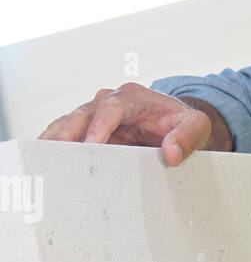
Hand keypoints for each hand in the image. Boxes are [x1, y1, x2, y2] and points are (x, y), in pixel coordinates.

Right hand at [38, 83, 211, 166]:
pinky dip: (54, 148)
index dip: (99, 126)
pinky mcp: (88, 132)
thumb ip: (188, 137)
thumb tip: (172, 154)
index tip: (91, 146)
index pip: (111, 108)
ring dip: (55, 141)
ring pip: (68, 124)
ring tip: (42, 161)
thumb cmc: (184, 124)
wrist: (175, 127)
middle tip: (56, 154)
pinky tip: (44, 163)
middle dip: (68, 133)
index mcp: (133, 97)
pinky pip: (66, 136)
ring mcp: (95, 117)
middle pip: (82, 114)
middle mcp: (109, 102)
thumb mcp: (197, 127)